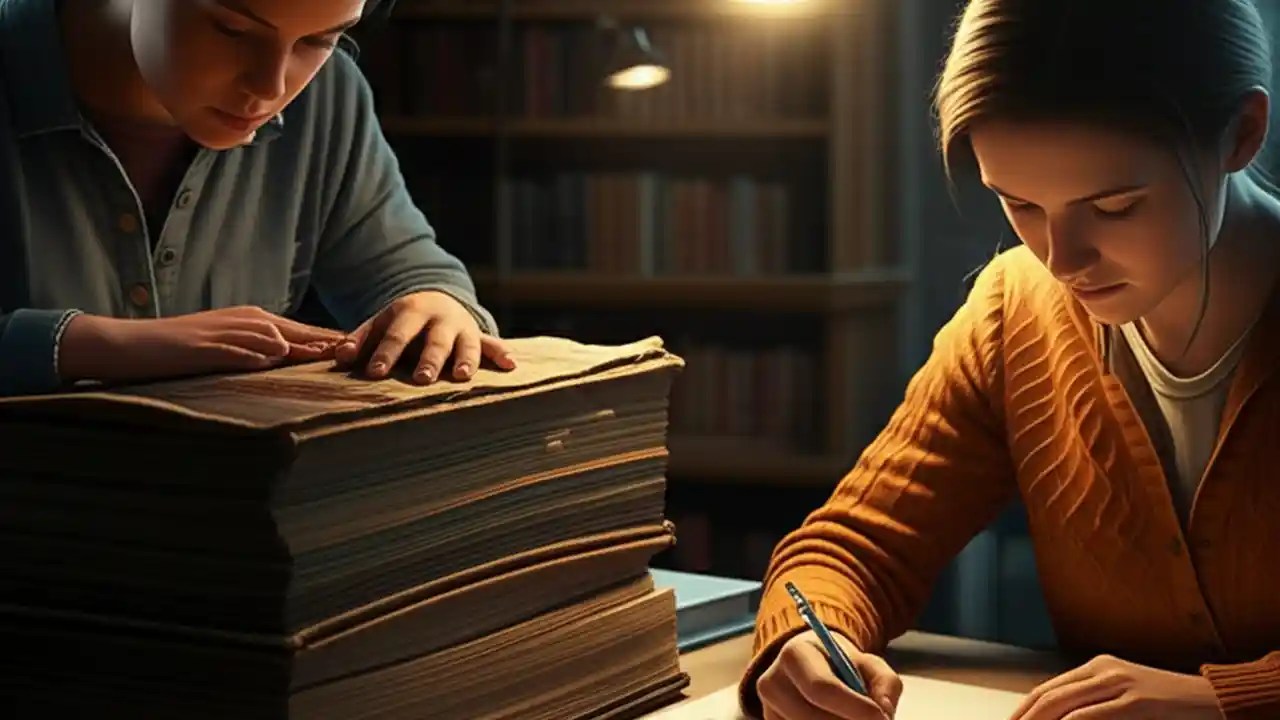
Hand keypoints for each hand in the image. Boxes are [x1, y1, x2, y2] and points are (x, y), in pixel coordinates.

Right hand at [59, 306, 342, 383]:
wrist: (132, 345)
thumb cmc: (180, 351)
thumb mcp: (227, 349)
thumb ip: (259, 354)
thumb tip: (289, 362)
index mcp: (254, 321)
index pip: (301, 332)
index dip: (329, 341)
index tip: (360, 350)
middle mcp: (247, 321)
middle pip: (296, 331)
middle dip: (327, 341)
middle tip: (359, 350)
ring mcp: (228, 332)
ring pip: (274, 337)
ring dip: (303, 346)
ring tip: (332, 354)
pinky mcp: (207, 345)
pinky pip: (239, 348)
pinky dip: (258, 353)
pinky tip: (277, 358)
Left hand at [333, 290, 515, 383]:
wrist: (437, 299)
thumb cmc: (402, 322)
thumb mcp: (380, 324)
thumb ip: (360, 339)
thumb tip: (340, 356)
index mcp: (410, 312)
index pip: (396, 335)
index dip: (386, 354)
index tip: (375, 373)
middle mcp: (439, 318)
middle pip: (433, 341)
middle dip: (428, 359)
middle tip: (421, 379)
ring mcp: (462, 327)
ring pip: (465, 344)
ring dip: (465, 359)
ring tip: (462, 377)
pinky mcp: (478, 336)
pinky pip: (492, 345)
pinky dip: (502, 353)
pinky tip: (511, 365)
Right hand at [757, 630, 901, 719]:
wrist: (808, 666)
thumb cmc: (840, 665)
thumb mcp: (868, 663)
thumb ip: (884, 683)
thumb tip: (884, 713)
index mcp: (795, 655)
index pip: (821, 687)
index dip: (854, 708)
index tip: (881, 718)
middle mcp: (773, 682)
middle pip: (812, 718)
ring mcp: (768, 709)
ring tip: (852, 717)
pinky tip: (836, 719)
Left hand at [1010, 654, 1223, 719]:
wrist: (1212, 700)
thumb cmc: (1166, 706)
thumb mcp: (1122, 699)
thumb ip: (1093, 705)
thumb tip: (1059, 718)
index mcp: (1096, 667)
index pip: (1047, 688)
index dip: (1024, 709)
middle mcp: (1103, 670)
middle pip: (1050, 695)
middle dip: (1025, 717)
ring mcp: (1120, 683)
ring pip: (1065, 703)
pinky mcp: (1138, 701)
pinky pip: (1095, 715)